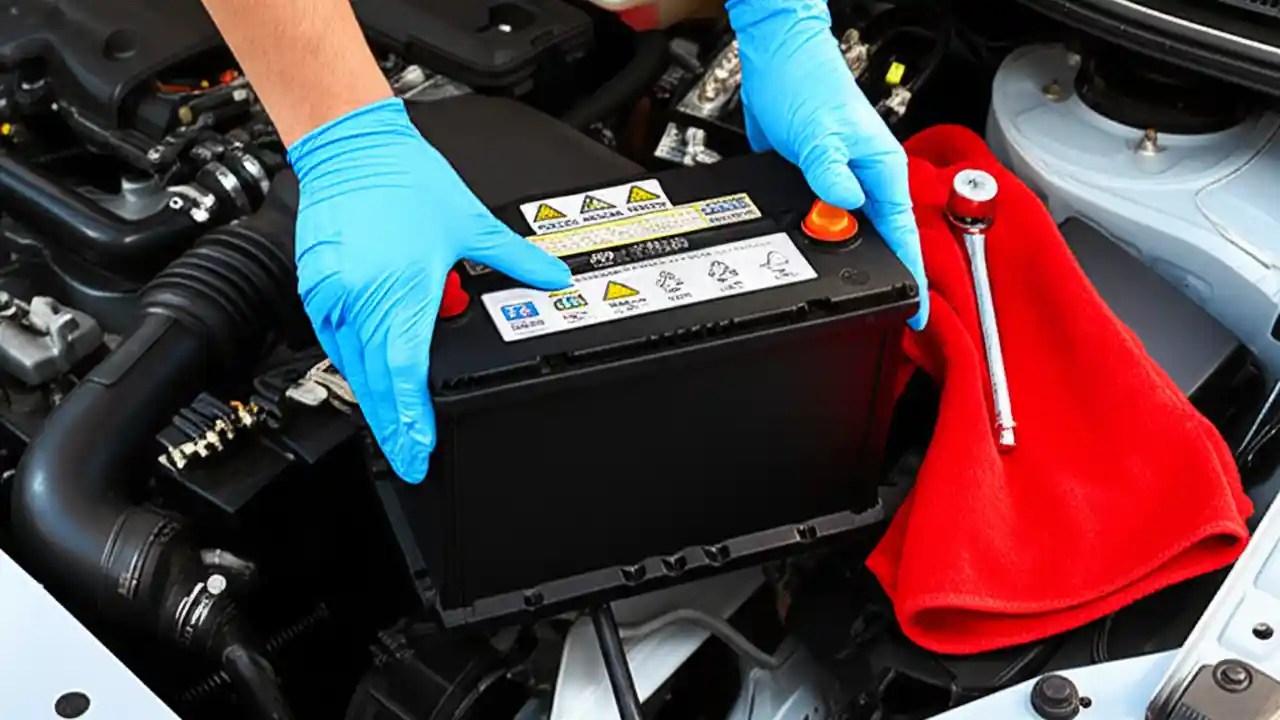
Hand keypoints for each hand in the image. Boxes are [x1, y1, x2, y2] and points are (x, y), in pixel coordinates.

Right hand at [288, 98, 571, 481]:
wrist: (351, 148)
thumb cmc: (403, 180)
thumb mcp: (471, 223)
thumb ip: (516, 259)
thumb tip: (553, 276)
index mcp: (401, 292)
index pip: (405, 374)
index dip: (412, 420)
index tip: (419, 451)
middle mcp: (363, 300)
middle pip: (376, 383)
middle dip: (393, 426)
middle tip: (407, 459)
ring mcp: (334, 296)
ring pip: (353, 367)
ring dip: (373, 401)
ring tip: (392, 429)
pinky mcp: (318, 289)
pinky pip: (336, 342)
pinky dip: (354, 366)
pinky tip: (369, 379)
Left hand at [726, 0, 927, 328]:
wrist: (777, 59)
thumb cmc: (808, 83)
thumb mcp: (819, 135)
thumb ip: (831, 176)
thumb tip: (840, 209)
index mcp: (882, 169)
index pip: (903, 234)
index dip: (911, 275)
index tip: (916, 308)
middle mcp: (866, 177)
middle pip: (877, 238)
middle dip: (877, 272)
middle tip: (881, 309)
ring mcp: (840, 178)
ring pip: (846, 229)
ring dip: (839, 253)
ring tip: (842, 288)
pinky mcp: (813, 176)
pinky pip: (819, 216)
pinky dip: (815, 233)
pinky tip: (807, 246)